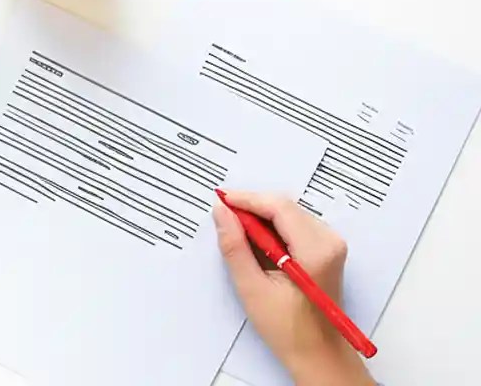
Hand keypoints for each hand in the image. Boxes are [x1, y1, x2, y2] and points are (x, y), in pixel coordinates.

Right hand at [213, 191, 374, 385]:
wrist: (318, 353)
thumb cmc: (289, 329)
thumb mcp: (252, 288)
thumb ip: (235, 247)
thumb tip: (222, 213)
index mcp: (315, 251)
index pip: (278, 207)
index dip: (246, 199)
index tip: (221, 200)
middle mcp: (329, 242)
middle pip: (285, 207)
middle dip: (252, 207)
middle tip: (223, 216)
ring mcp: (331, 245)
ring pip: (289, 213)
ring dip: (261, 217)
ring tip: (237, 232)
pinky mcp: (327, 250)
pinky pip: (296, 225)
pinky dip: (273, 227)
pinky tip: (256, 242)